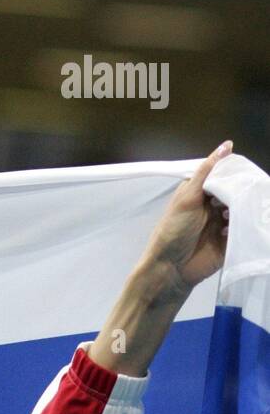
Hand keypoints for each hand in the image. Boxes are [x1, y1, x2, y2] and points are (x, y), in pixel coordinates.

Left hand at [140, 141, 232, 296]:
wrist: (170, 268)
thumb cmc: (173, 230)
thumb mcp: (187, 196)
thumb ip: (206, 171)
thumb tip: (227, 145)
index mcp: (202, 193)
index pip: (223, 176)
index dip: (232, 173)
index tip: (239, 172)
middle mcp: (214, 207)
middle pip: (235, 191)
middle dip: (238, 191)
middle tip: (233, 196)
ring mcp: (223, 224)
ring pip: (241, 209)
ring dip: (239, 209)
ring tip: (227, 216)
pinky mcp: (230, 241)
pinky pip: (242, 228)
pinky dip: (241, 225)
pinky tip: (231, 228)